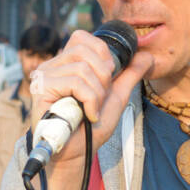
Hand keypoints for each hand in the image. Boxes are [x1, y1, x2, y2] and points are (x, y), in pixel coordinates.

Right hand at [28, 29, 152, 169]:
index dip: (100, 52)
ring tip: (93, 109)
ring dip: (96, 93)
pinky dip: (89, 100)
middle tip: (100, 97)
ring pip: (82, 68)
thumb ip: (129, 74)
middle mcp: (52, 67)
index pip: (81, 37)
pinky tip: (88, 115)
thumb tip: (148, 54)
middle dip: (102, 75)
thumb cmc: (91, 128)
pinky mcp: (41, 89)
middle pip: (84, 49)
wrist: (78, 153)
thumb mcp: (116, 96)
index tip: (107, 78)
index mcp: (66, 64)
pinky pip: (75, 82)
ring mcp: (44, 77)